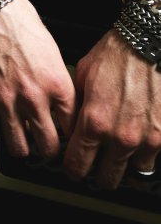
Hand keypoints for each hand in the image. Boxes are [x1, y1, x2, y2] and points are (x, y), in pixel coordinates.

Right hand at [0, 0, 76, 160]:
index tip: (64, 133)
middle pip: (48, 146)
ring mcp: (4, 100)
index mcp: (56, 84)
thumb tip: (59, 100)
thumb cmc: (16, 19)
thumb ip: (56, 80)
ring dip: (19, 143)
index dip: (69, 133)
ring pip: (18, 148)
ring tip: (18, 133)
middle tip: (42, 139)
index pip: (73, 128)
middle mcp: (32, 96)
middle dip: (47, 146)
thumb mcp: (51, 50)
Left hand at [63, 22, 160, 188]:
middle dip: (98, 175)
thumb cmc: (117, 55)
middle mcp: (120, 136)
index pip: (77, 163)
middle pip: (106, 178)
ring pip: (132, 172)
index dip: (72, 168)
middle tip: (96, 168)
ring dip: (125, 165)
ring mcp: (145, 139)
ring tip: (120, 155)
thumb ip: (77, 104)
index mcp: (94, 121)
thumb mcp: (82, 75)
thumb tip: (71, 121)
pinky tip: (139, 142)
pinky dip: (145, 153)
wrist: (148, 46)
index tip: (73, 168)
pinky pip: (152, 158)